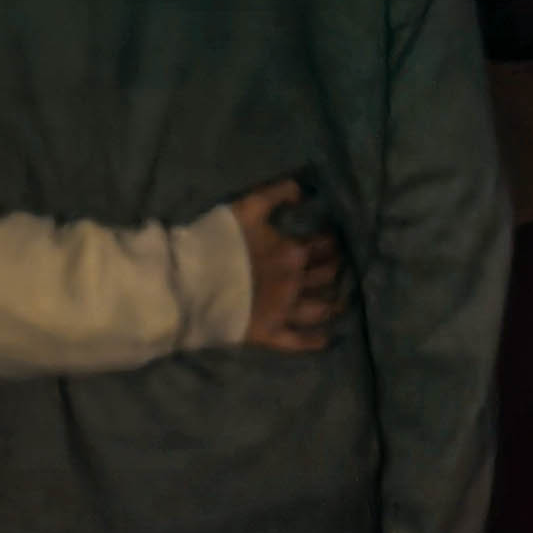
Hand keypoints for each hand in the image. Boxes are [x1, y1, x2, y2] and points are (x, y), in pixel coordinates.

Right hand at [224, 181, 345, 354]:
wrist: (192, 280)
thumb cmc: (218, 240)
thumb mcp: (248, 206)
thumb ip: (277, 194)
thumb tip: (302, 191)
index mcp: (293, 251)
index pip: (323, 245)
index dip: (330, 241)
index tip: (333, 240)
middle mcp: (296, 282)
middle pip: (326, 276)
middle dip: (335, 268)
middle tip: (338, 266)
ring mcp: (285, 311)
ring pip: (320, 309)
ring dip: (334, 304)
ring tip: (340, 301)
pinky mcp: (270, 333)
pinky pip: (298, 341)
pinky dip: (314, 340)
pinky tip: (326, 339)